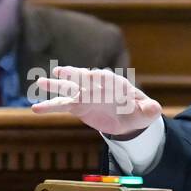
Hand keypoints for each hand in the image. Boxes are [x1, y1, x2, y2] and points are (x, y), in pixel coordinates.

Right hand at [30, 66, 162, 137]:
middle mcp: (96, 85)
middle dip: (74, 75)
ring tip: (39, 82)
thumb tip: (155, 109)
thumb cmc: (138, 111)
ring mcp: (84, 94)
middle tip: (61, 72)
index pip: (104, 78)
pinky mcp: (76, 106)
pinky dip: (49, 107)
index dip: (98, 79)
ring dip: (54, 85)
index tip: (92, 77)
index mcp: (113, 83)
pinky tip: (35, 108)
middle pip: (83, 78)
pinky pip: (61, 105)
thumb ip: (150, 110)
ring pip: (68, 88)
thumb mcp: (148, 112)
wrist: (127, 117)